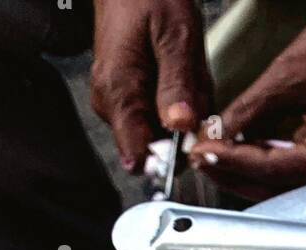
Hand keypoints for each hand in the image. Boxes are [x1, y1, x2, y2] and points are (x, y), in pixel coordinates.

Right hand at [91, 0, 212, 172]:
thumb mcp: (176, 36)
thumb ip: (178, 84)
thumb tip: (181, 128)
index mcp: (119, 93)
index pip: (139, 155)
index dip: (170, 157)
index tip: (191, 134)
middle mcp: (112, 103)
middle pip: (157, 147)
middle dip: (186, 128)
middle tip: (194, 86)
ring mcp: (118, 100)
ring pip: (163, 132)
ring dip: (186, 112)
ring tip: (186, 72)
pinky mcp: (127, 95)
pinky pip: (161, 114)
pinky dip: (180, 102)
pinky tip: (181, 73)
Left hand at [188, 3, 305, 201]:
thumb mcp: (289, 74)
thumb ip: (249, 109)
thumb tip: (216, 133)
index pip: (273, 169)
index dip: (233, 161)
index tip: (202, 152)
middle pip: (277, 188)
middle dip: (236, 173)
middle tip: (200, 157)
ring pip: (283, 185)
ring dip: (248, 172)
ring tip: (215, 152)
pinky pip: (296, 172)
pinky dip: (267, 163)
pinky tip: (242, 151)